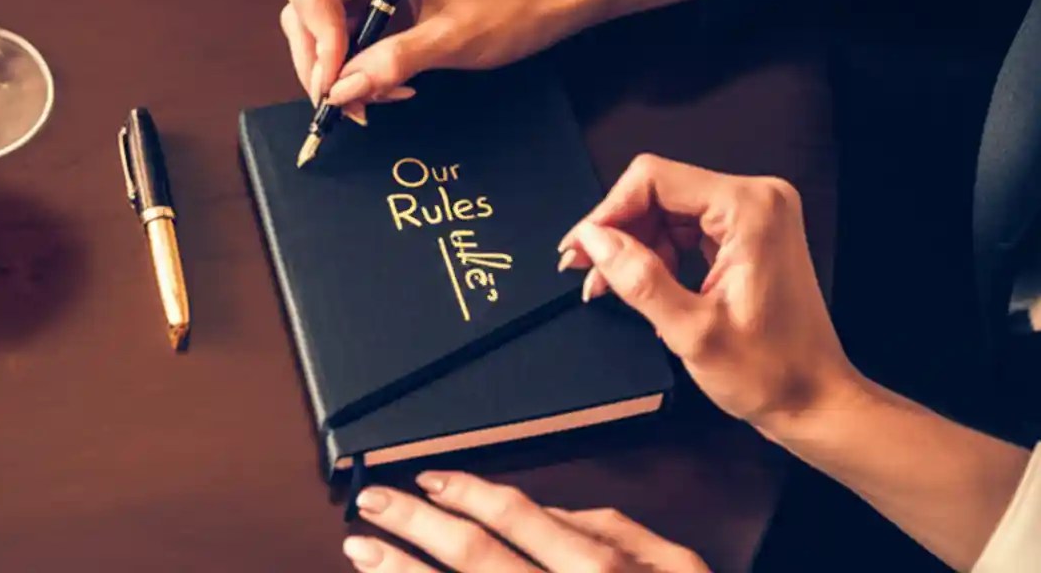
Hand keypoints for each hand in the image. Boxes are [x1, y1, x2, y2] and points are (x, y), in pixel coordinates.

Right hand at [280, 0, 588, 120]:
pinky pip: (351, 44)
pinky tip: (391, 90)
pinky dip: (361, 74)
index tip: (334, 83)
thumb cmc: (509, 7)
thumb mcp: (452, 40)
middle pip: (308, 15)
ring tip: (377, 102)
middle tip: (347, 107)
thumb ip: (394, 62)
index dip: (316, 41)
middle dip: (322, 65)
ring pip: (324, 35)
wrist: (545, 2)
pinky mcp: (383, 10)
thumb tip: (342, 91)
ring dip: (342, 75)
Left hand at [343, 471, 709, 571]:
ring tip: (362, 550)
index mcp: (599, 572)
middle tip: (370, 502)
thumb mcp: (678, 568)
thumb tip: (551, 507)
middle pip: (472, 553)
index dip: (465, 491)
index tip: (425, 478)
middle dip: (415, 524)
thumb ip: (615, 532)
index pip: (515, 517)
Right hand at [559, 154, 865, 434]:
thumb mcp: (691, 330)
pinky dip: (657, 253)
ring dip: (633, 246)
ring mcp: (755, 215)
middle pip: (659, 191)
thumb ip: (638, 278)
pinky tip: (639, 284)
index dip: (607, 212)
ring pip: (667, 210)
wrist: (814, 399)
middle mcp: (757, 199)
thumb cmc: (770, 372)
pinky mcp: (748, 233)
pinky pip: (687, 227)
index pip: (654, 179)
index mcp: (750, 210)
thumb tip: (591, 240)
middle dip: (617, 231)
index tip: (578, 250)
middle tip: (585, 273)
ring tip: (608, 286)